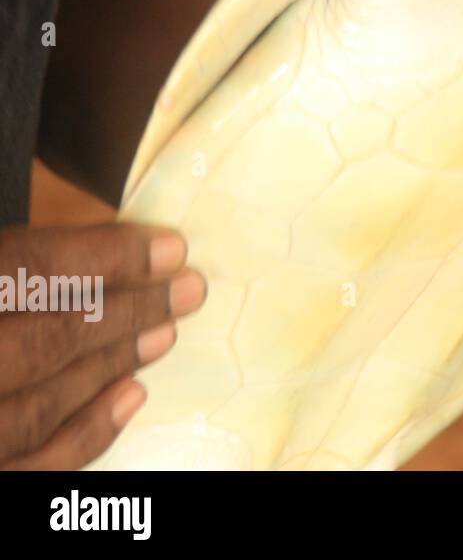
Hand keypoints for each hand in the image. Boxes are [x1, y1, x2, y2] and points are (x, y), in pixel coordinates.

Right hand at [0, 224, 205, 468]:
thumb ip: (8, 260)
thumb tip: (87, 249)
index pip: (22, 269)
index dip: (103, 256)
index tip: (169, 246)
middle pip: (39, 338)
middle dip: (125, 311)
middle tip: (188, 288)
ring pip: (36, 407)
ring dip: (111, 365)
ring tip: (165, 331)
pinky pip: (29, 473)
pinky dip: (87, 435)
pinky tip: (132, 397)